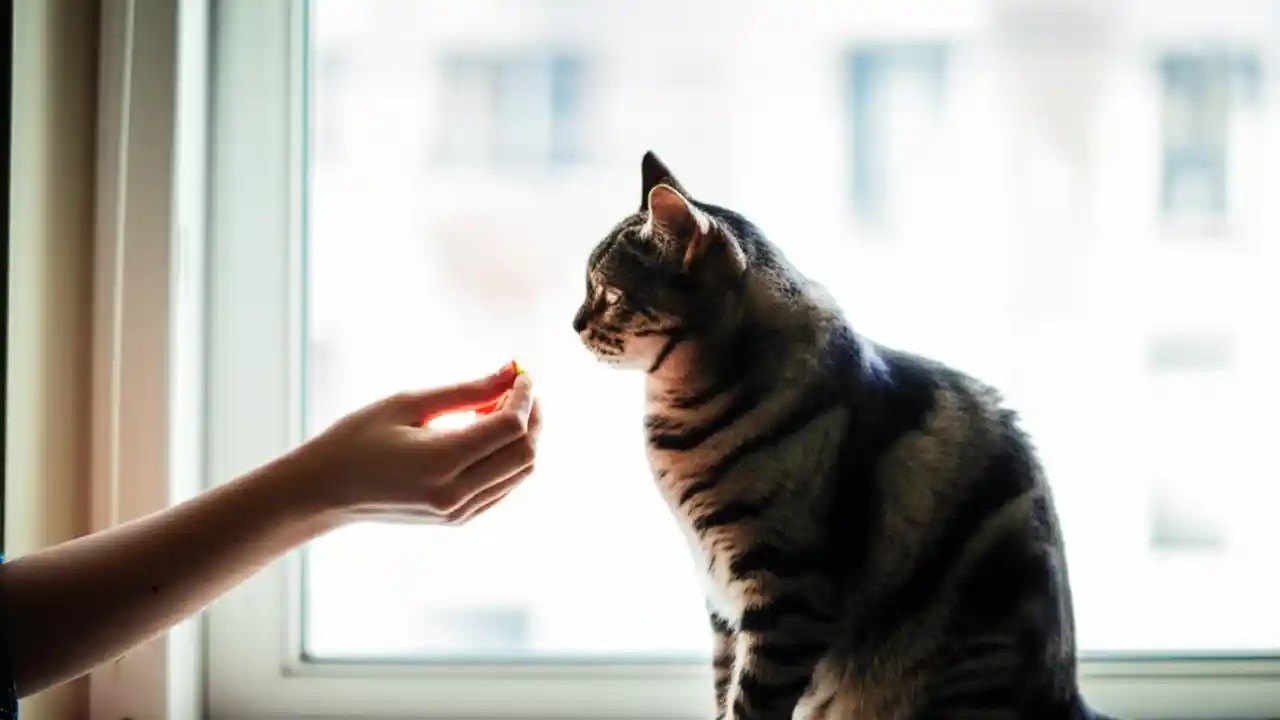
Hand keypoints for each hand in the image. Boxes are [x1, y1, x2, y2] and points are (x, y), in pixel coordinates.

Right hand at [290, 363, 541, 524]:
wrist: (325, 490)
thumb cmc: (358, 438)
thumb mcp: (408, 404)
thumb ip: (466, 391)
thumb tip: (511, 371)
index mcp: (441, 462)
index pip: (509, 428)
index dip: (524, 396)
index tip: (519, 372)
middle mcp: (455, 494)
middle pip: (524, 453)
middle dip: (532, 416)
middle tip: (519, 388)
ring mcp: (459, 512)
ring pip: (520, 473)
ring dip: (523, 437)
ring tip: (497, 406)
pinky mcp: (459, 519)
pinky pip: (504, 487)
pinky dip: (508, 457)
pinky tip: (486, 432)